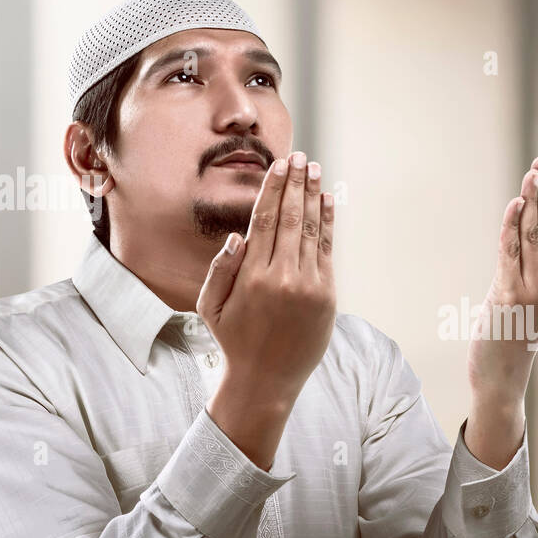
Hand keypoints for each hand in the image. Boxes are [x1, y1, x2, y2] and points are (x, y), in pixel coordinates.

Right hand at [196, 151, 335, 412]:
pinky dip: (328, 224)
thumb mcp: (209, 307)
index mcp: (251, 276)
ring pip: (311, 230)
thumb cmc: (234, 340)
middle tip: (302, 158)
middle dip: (297, 184)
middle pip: (290, 218)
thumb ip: (220, 269)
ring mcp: (308, 287)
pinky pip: (327, 251)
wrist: (267, 380)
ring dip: (315, 197)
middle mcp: (282, 278)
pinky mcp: (327, 297)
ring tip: (316, 171)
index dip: (273, 189)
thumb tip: (237, 235)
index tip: (279, 166)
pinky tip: (328, 202)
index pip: (264, 220)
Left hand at [467, 155, 537, 411]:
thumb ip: (526, 272)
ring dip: (531, 199)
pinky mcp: (508, 294)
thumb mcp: (525, 302)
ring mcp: (531, 289)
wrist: (502, 377)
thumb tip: (518, 241)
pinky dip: (512, 224)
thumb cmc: (510, 339)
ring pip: (532, 234)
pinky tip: (515, 202)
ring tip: (531, 173)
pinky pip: (511, 251)